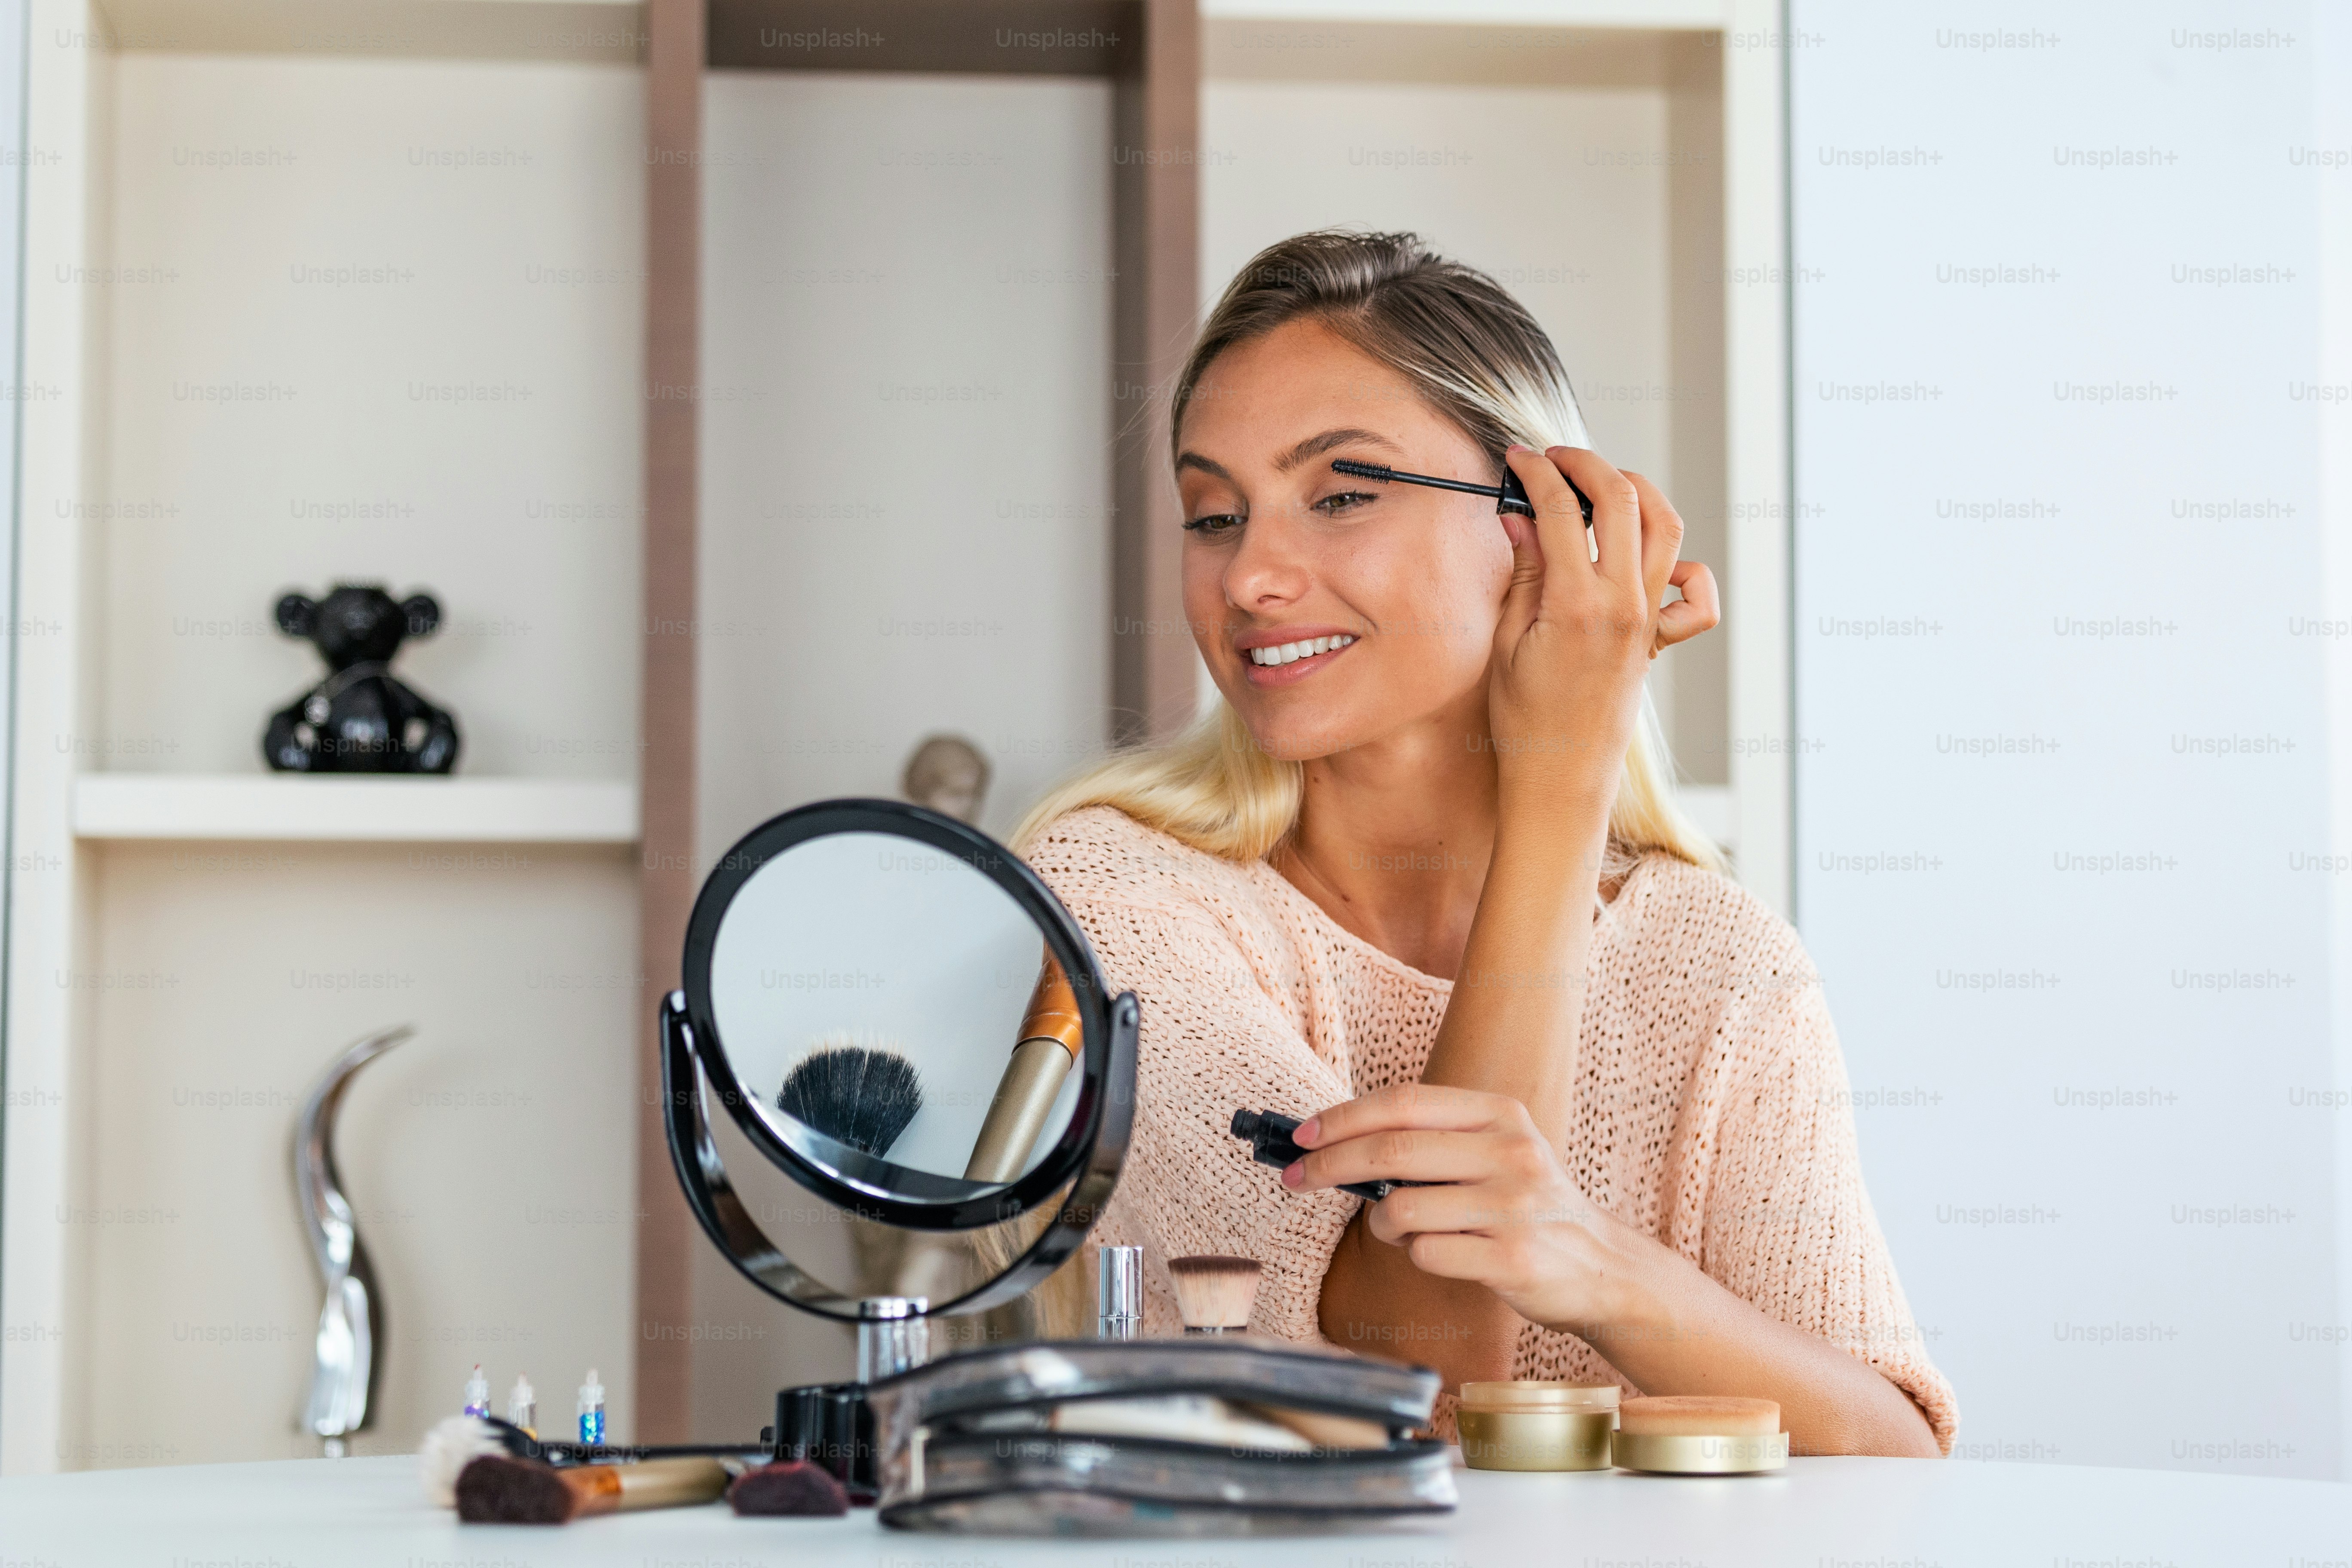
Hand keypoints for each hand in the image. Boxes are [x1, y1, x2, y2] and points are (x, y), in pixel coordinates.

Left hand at [1287, 1083, 1666, 1339]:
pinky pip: (1427, 1254)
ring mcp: (1515, 1206)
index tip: (1301, 1135)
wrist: (1600, 1266)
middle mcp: (1511, 1152)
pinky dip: (1415, 1256)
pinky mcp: (1514, 1258)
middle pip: (1391, 1149)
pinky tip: (1439, 1253)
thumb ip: (1431, 1141)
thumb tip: (1337, 1144)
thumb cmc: (1527, 1206)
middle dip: (1329, 1164)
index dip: (1343, 1117)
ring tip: (1399, 1230)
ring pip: (1401, 1209)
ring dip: (1380, 1224)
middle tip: (1295, 1177)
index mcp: (1500, 1114)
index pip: (1403, 1102)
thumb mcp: (1495, 1153)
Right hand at [1489, 448, 1719, 798]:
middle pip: (1622, 500)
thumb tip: (1520, 516)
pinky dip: (1684, 568)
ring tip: (1600, 488)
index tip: (1517, 459)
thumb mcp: (1506, 641)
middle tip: (1554, 460)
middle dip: (1586, 464)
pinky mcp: (1657, 639)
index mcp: (1576, 604)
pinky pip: (1695, 596)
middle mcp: (1624, 605)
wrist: (1560, 777)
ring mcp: (1647, 620)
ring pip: (1665, 527)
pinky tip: (1647, 563)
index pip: (1561, 509)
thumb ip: (1523, 572)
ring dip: (1636, 493)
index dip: (1536, 472)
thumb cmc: (1524, 720)